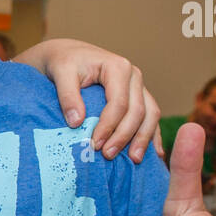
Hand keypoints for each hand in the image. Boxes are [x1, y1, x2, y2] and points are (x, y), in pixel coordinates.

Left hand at [15, 38, 163, 162]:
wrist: (68, 55)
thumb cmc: (64, 63)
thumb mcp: (61, 72)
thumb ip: (67, 95)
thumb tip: (76, 123)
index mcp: (118, 67)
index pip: (119, 103)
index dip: (109, 126)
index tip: (95, 145)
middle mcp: (134, 76)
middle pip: (138, 111)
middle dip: (124, 136)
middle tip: (108, 156)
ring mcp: (139, 87)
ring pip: (151, 115)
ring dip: (144, 139)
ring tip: (134, 160)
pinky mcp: (139, 97)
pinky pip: (152, 118)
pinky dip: (153, 135)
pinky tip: (154, 155)